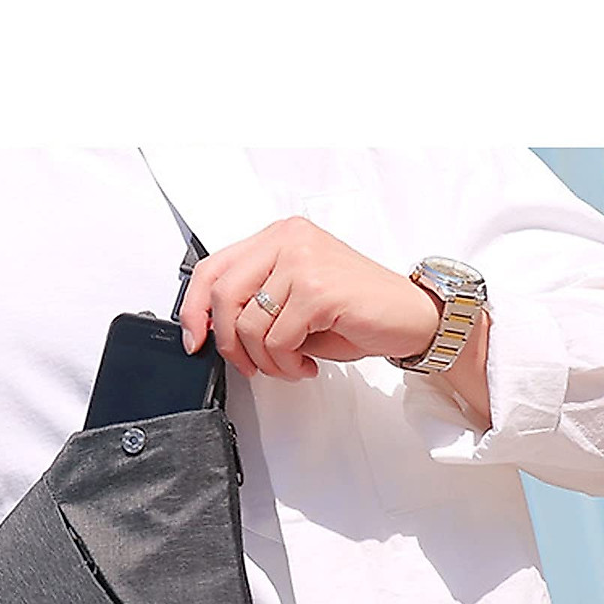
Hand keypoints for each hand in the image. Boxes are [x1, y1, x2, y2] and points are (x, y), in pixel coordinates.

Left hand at [178, 216, 440, 381]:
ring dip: (266, 361)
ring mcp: (303, 261)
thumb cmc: (355, 310)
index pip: (212, 268)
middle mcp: (288, 240)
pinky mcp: (317, 290)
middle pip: (223, 296)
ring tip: (291, 365)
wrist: (410, 316)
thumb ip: (256, 301)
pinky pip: (277, 340)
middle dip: (230, 344)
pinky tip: (307, 363)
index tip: (195, 340)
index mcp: (278, 237)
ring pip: (249, 325)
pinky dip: (287, 363)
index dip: (193, 309)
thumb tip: (210, 329)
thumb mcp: (293, 299)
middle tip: (250, 366)